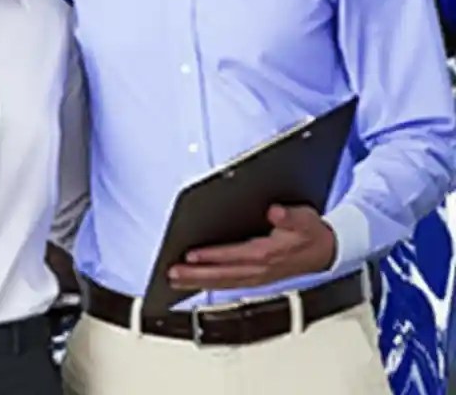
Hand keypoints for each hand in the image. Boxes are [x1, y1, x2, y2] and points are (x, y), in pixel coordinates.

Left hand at [169, 205, 336, 290]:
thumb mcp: (305, 218)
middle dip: (196, 275)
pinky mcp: (255, 279)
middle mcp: (260, 270)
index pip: (234, 256)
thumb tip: (275, 212)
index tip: (190, 255)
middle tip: (172, 274)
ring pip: (223, 283)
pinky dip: (210, 284)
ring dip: (198, 282)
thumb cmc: (310, 233)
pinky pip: (228, 284)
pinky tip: (194, 282)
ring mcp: (257, 277)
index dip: (212, 256)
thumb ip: (290, 216)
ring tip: (174, 280)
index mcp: (268, 254)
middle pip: (223, 274)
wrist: (326, 251)